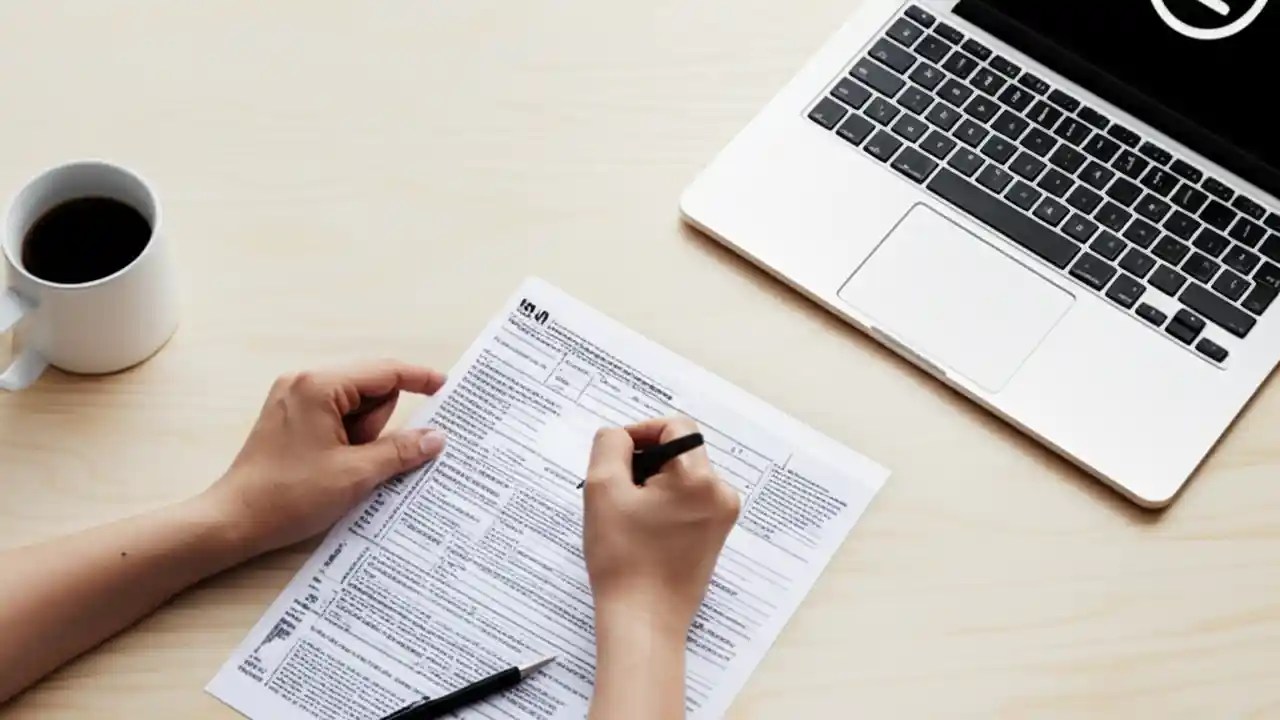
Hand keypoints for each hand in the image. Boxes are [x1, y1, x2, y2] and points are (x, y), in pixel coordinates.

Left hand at [200, 360, 447, 557]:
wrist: (233, 522)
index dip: (419, 378)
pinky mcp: (291, 420)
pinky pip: (337, 419)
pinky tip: (342, 468)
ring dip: (363, 437)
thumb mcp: (356, 474)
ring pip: (355, 408)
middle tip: (366, 459)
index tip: (446, 388)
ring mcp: (295, 400)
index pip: (384, 371)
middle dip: (379, 425)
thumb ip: (401, 450)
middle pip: (370, 390)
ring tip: (345, 469)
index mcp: (319, 385)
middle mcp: (305, 382)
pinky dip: (350, 440)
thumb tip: (437, 437)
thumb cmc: (289, 496)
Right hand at [583, 417, 740, 637]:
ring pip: (681, 478)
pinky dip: (662, 506)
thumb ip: (610, 445)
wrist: (643, 620)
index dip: (640, 433)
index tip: (614, 455)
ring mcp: (721, 518)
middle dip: (644, 463)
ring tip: (626, 515)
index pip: (674, 427)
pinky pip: (688, 503)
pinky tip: (640, 531)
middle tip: (614, 491)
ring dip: (651, 485)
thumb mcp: (602, 488)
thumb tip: (621, 437)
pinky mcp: (714, 537)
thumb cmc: (623, 559)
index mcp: (700, 478)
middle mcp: (721, 494)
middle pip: (679, 452)